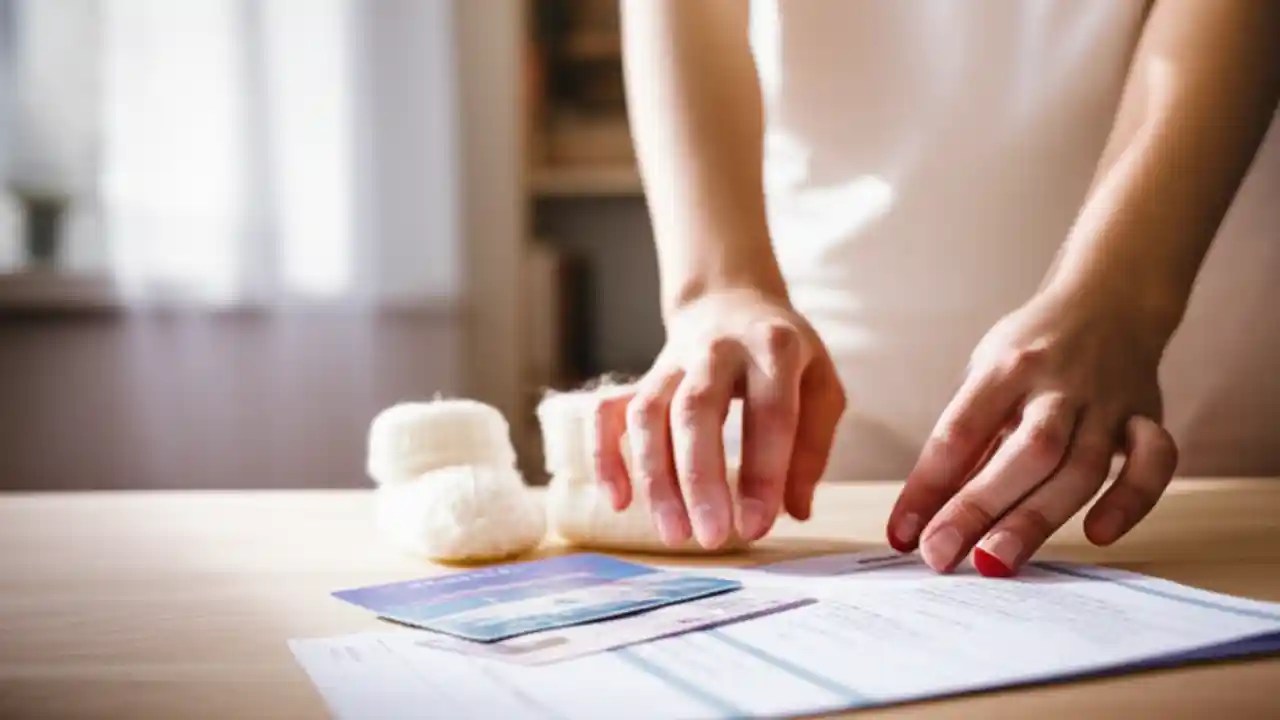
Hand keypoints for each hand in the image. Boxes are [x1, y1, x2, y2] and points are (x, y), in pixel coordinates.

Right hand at [595, 288, 845, 548]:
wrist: (729, 301)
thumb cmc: (784, 356)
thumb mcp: (820, 386)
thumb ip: (812, 447)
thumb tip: (794, 510)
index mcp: (773, 347)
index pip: (770, 413)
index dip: (764, 473)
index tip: (757, 526)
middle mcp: (715, 350)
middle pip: (696, 410)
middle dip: (701, 478)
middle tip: (712, 537)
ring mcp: (671, 362)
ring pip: (648, 414)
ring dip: (655, 477)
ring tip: (674, 534)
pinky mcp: (640, 377)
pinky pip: (607, 413)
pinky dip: (605, 455)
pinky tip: (619, 501)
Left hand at [887, 284, 1178, 575]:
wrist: (1110, 300)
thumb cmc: (1031, 352)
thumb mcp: (985, 377)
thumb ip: (965, 442)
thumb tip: (922, 517)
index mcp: (1006, 367)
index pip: (960, 430)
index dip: (927, 485)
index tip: (900, 534)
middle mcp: (1059, 382)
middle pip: (1026, 450)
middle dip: (980, 507)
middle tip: (939, 556)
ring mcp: (1108, 401)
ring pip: (1080, 466)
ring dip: (1037, 520)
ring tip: (994, 564)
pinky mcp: (1148, 416)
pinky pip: (1154, 461)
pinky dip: (1130, 500)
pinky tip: (1098, 535)